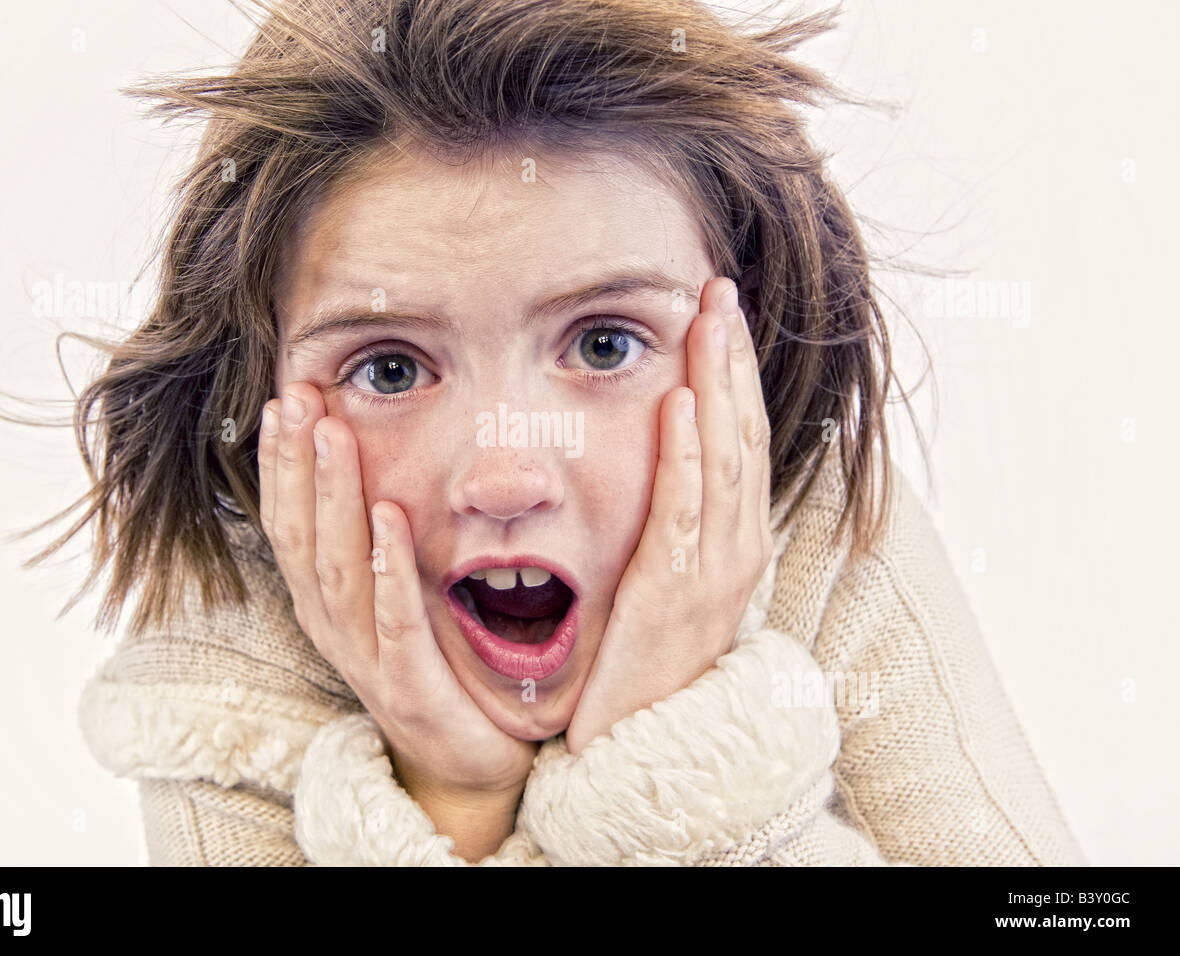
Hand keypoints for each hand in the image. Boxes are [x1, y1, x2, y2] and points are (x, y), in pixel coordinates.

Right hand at [257, 383, 538, 798]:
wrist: (465, 765)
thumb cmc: (434, 669)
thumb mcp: (395, 600)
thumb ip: (383, 543)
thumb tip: (383, 465)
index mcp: (326, 604)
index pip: (289, 522)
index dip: (281, 462)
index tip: (284, 397)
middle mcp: (333, 628)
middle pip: (301, 536)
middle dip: (296, 463)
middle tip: (297, 396)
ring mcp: (366, 659)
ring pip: (337, 569)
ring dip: (333, 497)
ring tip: (334, 435)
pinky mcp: (410, 687)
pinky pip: (395, 620)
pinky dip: (389, 567)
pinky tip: (390, 516)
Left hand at [564, 275, 772, 754]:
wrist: (644, 741)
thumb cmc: (648, 658)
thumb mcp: (670, 579)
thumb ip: (673, 520)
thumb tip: (659, 455)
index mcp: (736, 539)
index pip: (741, 440)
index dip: (735, 374)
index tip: (721, 313)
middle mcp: (739, 547)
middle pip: (743, 433)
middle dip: (733, 358)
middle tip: (721, 289)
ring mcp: (716, 570)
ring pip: (725, 458)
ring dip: (718, 383)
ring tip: (709, 319)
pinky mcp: (678, 592)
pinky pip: (684, 508)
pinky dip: (684, 452)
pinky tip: (679, 401)